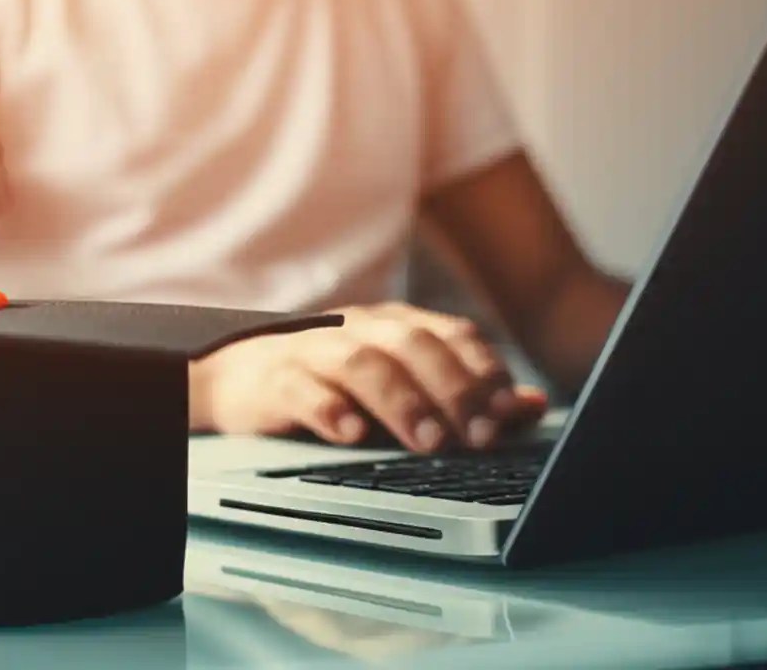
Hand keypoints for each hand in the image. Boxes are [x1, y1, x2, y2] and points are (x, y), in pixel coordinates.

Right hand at [189, 302, 547, 452]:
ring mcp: (315, 351)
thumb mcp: (401, 387)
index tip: (504, 416)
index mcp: (395, 326)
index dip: (482, 372)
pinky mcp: (275, 380)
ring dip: (401, 401)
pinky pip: (303, 389)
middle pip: (413, 346)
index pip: (451, 335)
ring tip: (427, 441)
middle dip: (452, 389)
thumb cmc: (329, 383)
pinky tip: (351, 434)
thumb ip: (464, 396)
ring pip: (363, 364)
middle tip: (476, 436)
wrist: (236, 377)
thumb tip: (530, 407)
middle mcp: (359, 330)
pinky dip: (329, 409)